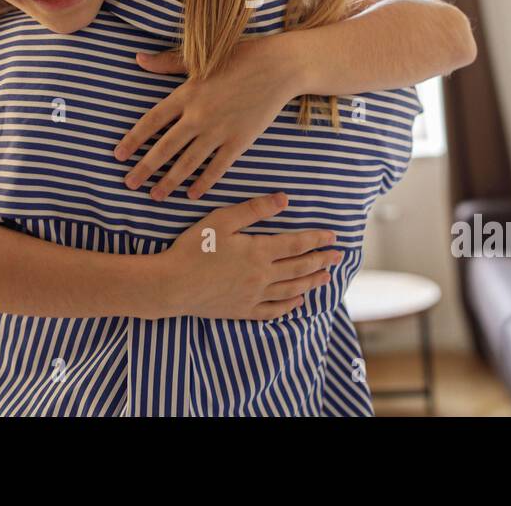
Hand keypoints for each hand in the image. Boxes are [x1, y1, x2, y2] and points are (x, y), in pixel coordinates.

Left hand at [114, 35, 304, 200]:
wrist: (279, 66)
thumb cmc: (239, 55)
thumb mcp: (200, 57)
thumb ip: (167, 63)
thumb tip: (138, 59)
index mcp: (186, 93)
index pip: (151, 121)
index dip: (133, 140)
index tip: (118, 155)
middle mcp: (199, 115)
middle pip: (165, 147)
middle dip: (145, 168)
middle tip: (128, 184)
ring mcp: (219, 130)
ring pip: (188, 162)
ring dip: (170, 181)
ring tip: (155, 195)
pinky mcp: (240, 141)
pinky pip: (217, 167)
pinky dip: (204, 182)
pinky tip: (192, 194)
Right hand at [154, 192, 341, 319]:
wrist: (172, 285)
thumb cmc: (193, 248)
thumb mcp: (222, 220)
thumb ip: (254, 209)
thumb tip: (284, 199)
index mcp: (259, 252)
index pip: (297, 244)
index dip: (317, 239)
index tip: (333, 236)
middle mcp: (262, 276)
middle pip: (299, 267)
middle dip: (321, 260)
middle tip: (338, 256)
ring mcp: (253, 296)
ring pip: (291, 290)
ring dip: (311, 282)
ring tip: (326, 277)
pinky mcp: (242, 311)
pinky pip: (272, 311)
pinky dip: (288, 307)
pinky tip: (297, 303)